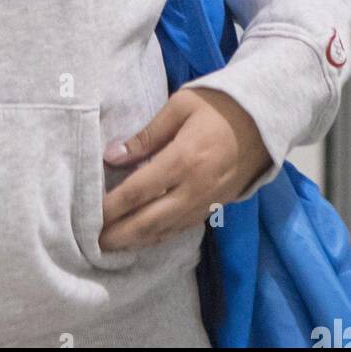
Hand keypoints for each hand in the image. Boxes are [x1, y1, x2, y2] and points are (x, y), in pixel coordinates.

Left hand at [98, 87, 272, 250]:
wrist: (263, 120)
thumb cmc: (216, 106)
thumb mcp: (179, 107)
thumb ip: (145, 135)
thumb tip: (112, 155)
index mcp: (183, 160)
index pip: (138, 191)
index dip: (112, 206)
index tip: (88, 213)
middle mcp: (194, 188)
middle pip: (149, 221)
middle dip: (119, 234)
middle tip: (92, 241)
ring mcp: (206, 202)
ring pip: (165, 231)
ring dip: (136, 241)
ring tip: (111, 245)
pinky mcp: (215, 207)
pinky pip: (181, 228)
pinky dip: (158, 237)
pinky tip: (142, 238)